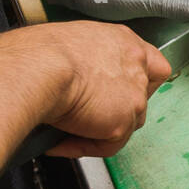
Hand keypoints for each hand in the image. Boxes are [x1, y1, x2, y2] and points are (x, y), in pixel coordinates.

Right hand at [41, 21, 171, 158]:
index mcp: (123, 41)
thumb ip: (84, 61)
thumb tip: (73, 78)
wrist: (36, 68)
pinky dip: (82, 146)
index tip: (117, 91)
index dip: (135, 81)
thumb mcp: (67, 45)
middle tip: (84, 113)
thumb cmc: (38, 53)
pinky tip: (59, 141)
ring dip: (97, 130)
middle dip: (114, 109)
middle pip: (140, 97)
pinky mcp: (122, 122)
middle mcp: (135, 65)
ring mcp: (134, 95)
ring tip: (65, 128)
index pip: (151, 63)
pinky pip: (107, 145)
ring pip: (126, 123)